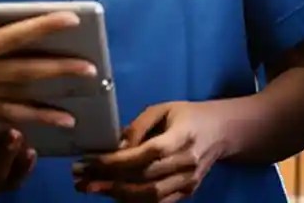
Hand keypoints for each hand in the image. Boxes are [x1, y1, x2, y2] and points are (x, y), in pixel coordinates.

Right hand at [0, 0, 96, 127]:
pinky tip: (27, 124)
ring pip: (11, 101)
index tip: (72, 20)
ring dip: (43, 107)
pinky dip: (14, 119)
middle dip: (57, 72)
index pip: (13, 36)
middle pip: (22, 73)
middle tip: (90, 71)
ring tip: (71, 115)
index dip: (43, 28)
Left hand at [71, 101, 228, 201]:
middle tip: (80, 178)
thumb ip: (138, 126)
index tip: (91, 161)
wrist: (222, 132)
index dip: (118, 160)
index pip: (148, 153)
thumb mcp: (163, 109)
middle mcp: (187, 162)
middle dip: (109, 180)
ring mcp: (189, 181)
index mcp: (183, 136)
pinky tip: (112, 194)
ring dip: (117, 194)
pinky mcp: (188, 192)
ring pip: (150, 196)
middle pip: (146, 178)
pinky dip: (133, 201)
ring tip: (90, 188)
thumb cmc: (188, 115)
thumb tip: (115, 145)